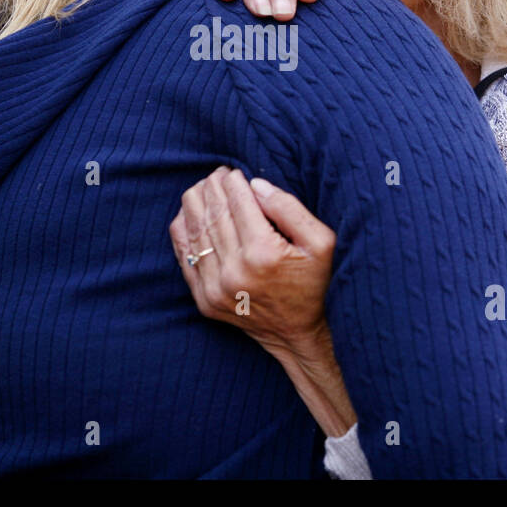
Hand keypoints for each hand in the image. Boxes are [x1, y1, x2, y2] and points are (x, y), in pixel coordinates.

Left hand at [169, 167, 355, 435]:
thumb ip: (290, 209)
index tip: (234, 172)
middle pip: (213, 212)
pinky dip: (183, 228)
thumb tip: (255, 185)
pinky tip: (191, 214)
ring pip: (194, 229)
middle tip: (218, 174)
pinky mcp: (204, 299)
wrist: (299, 335)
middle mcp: (235, 270)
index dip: (232, 180)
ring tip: (204, 188)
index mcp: (263, 253)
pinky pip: (183, 254)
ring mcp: (215, 287)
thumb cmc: (315, 284)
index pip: (237, 201)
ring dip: (196, 202)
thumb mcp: (322, 242)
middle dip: (212, 186)